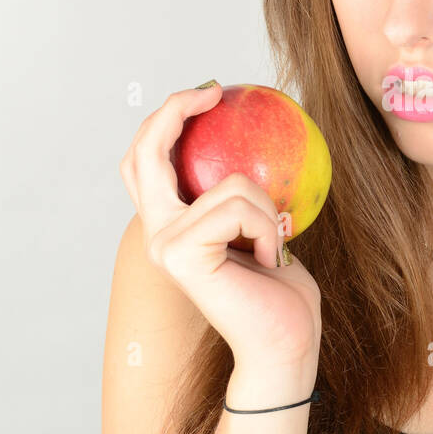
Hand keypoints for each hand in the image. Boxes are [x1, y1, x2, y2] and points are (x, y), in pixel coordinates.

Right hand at [119, 83, 321, 371]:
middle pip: (145, 154)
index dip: (165, 119)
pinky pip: (238, 206)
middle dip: (174, 111)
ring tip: (273, 246)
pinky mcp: (181, 254)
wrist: (287, 341)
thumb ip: (244, 193)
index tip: (209, 93)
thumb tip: (257, 134)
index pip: (145, 162)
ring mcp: (164, 244)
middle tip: (212, 92)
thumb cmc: (283, 290)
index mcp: (171, 227)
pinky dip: (268, 227)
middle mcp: (156, 235)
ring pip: (227, 183)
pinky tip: (270, 259)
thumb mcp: (264, 225)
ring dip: (267, 209)